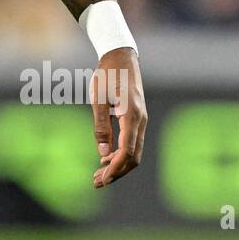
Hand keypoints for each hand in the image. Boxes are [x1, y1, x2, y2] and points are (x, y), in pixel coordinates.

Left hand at [91, 47, 146, 187]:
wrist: (121, 57)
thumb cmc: (107, 75)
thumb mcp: (98, 99)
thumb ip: (100, 126)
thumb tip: (102, 153)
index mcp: (131, 116)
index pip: (126, 151)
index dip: (114, 168)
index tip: (102, 178)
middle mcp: (141, 121)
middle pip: (133, 157)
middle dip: (116, 172)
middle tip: (96, 182)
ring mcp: (141, 121)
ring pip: (134, 152)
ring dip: (118, 165)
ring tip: (99, 174)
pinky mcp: (137, 120)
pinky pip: (133, 143)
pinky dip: (121, 154)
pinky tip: (105, 158)